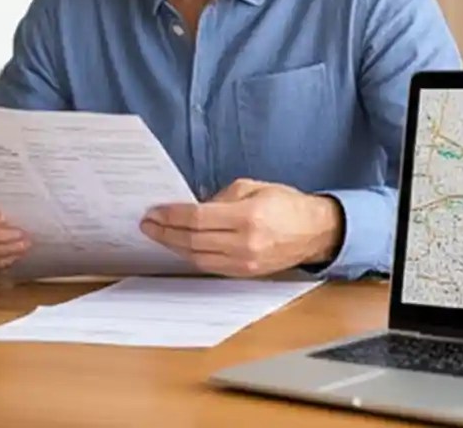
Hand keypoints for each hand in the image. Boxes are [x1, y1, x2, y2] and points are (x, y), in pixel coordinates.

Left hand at [140, 179, 342, 277]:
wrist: (314, 232)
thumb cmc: (286, 204)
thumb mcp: (253, 187)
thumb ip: (221, 197)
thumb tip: (192, 209)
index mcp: (248, 218)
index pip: (198, 219)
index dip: (172, 216)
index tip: (155, 212)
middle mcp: (245, 244)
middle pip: (192, 241)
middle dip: (165, 232)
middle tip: (148, 224)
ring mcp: (245, 263)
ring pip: (197, 258)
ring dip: (173, 246)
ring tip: (159, 235)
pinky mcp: (245, 274)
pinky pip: (209, 266)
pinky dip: (191, 256)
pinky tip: (180, 246)